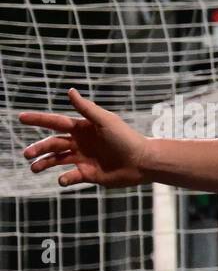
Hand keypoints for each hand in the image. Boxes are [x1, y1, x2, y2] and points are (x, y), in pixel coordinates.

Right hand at [21, 89, 148, 188]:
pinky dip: (64, 179)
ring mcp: (83, 159)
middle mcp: (80, 143)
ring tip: (34, 168)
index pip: (55, 122)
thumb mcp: (105, 121)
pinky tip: (63, 180)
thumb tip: (69, 90)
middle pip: (52, 144)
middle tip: (27, 154)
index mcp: (82, 128)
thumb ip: (86, 108)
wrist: (142, 161)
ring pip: (57, 160)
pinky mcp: (89, 174)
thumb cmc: (126, 138)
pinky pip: (71, 177)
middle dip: (38, 148)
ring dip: (44, 163)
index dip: (38, 120)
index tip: (21, 118)